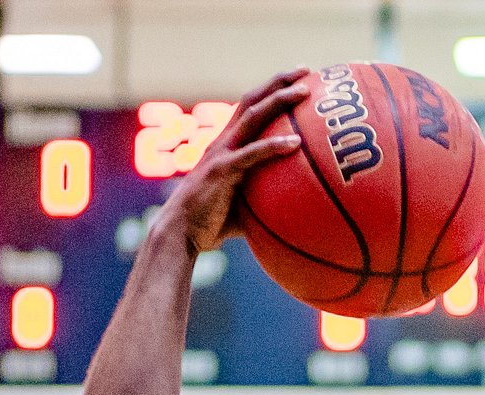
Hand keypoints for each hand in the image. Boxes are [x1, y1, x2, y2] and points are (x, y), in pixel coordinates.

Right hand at [161, 69, 309, 252]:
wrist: (178, 235)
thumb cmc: (209, 226)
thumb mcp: (241, 207)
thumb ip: (263, 200)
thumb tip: (293, 211)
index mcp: (225, 145)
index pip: (249, 108)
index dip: (271, 91)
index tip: (297, 80)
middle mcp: (222, 142)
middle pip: (252, 100)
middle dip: (279, 81)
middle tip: (306, 70)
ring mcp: (221, 154)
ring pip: (253, 116)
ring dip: (279, 100)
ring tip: (305, 91)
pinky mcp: (222, 171)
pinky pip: (252, 154)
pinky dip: (273, 146)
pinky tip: (295, 144)